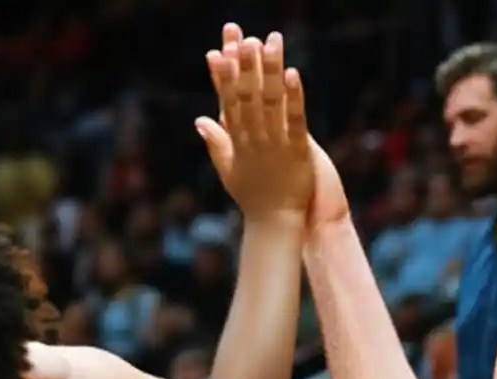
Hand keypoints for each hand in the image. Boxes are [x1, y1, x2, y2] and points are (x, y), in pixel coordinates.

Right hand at [211, 23, 347, 230]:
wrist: (275, 224)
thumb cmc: (254, 198)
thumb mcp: (229, 169)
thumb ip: (216, 142)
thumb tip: (199, 120)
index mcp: (237, 141)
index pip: (227, 102)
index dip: (222, 76)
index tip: (217, 51)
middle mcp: (253, 139)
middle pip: (246, 96)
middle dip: (244, 65)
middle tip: (241, 36)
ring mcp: (275, 144)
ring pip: (270, 102)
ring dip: (269, 71)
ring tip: (269, 43)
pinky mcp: (297, 151)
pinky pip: (295, 120)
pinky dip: (294, 97)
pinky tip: (293, 74)